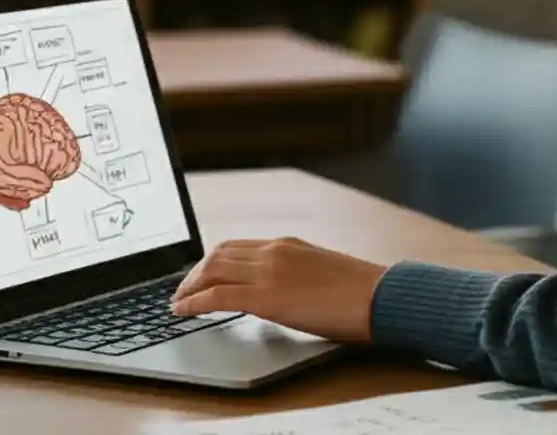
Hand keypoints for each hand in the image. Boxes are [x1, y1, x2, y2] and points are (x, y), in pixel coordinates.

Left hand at [170, 237, 388, 342]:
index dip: (211, 261)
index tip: (200, 274)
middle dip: (194, 272)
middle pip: (217, 254)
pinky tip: (183, 311)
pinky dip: (194, 302)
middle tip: (182, 290)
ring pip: (211, 270)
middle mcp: (273, 251)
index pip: (236, 246)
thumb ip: (295, 274)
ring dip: (189, 286)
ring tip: (178, 302)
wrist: (378, 297)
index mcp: (287, 244)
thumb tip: (280, 290)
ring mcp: (268, 272)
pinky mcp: (266, 297)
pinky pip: (217, 296)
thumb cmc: (359, 291)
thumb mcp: (321, 271)